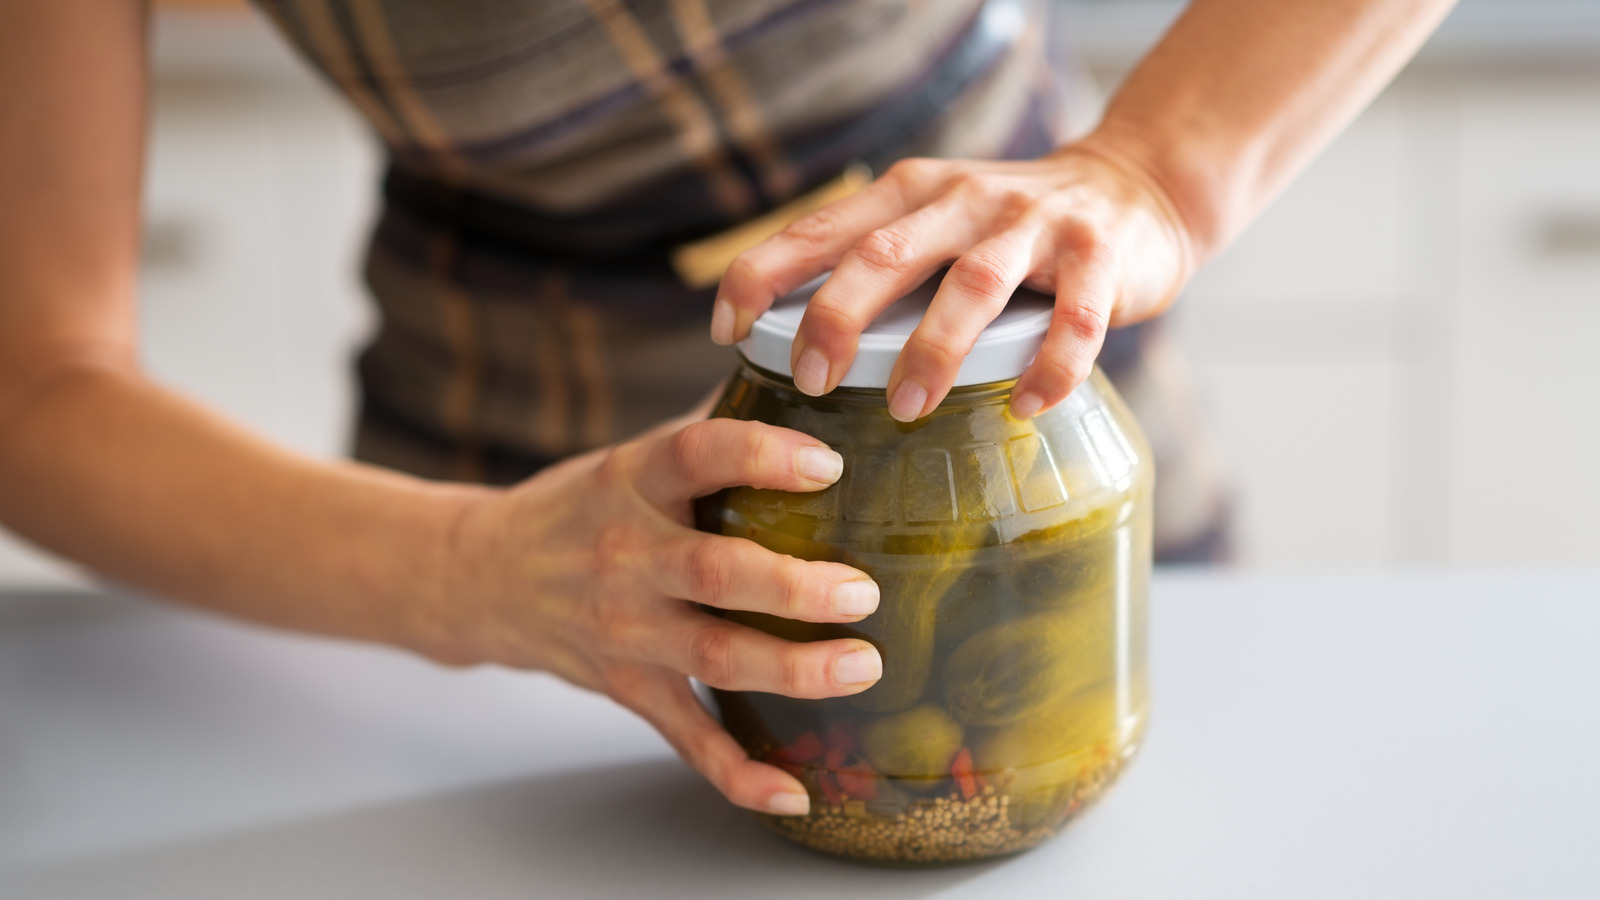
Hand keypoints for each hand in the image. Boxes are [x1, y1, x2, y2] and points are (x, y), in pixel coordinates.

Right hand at [438, 414, 881, 815]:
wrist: (481, 577)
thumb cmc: (576, 509)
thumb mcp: (629, 458)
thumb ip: (707, 434)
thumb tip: (804, 386)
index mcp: (633, 481)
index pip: (696, 455)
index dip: (761, 455)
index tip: (826, 463)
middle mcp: (627, 555)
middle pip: (716, 571)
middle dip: (794, 586)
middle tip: (862, 591)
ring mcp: (626, 629)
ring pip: (714, 655)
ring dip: (792, 668)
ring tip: (863, 666)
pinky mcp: (628, 686)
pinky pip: (686, 737)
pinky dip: (738, 772)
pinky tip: (794, 789)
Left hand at [711, 140, 1196, 420]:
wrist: (1135, 187)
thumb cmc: (1008, 230)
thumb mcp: (934, 223)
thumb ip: (877, 264)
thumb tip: (790, 343)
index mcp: (910, 194)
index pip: (820, 228)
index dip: (765, 274)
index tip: (728, 330)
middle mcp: (964, 200)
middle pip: (886, 255)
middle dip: (838, 317)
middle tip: (810, 380)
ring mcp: (1033, 226)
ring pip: (972, 286)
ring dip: (934, 350)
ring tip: (905, 408)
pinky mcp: (1098, 257)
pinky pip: (1073, 319)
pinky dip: (1050, 366)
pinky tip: (1026, 407)